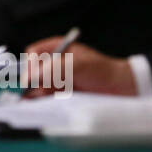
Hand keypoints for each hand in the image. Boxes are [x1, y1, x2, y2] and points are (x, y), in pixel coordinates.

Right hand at [21, 37, 137, 97]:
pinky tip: (47, 103)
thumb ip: (53, 70)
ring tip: (45, 97)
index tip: (30, 78)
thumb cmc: (101, 71)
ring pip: (39, 85)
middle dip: (32, 81)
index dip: (30, 64)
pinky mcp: (62, 92)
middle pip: (33, 70)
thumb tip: (32, 77)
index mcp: (57, 48)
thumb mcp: (76, 66)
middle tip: (35, 92)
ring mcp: (58, 78)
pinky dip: (45, 100)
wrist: (120, 89)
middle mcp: (55, 62)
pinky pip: (47, 96)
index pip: (34, 53)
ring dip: (38, 92)